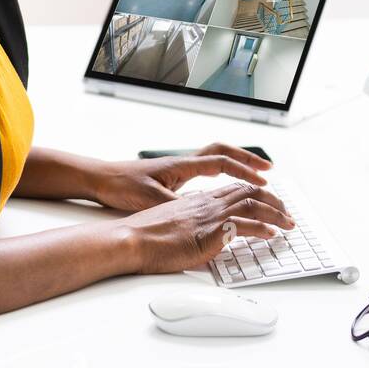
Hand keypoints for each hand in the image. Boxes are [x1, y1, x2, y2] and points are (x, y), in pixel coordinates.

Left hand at [89, 143, 272, 212]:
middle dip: (248, 160)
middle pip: (224, 153)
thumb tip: (201, 214)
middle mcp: (183, 163)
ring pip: (215, 160)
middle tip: (268, 170)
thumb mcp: (151, 198)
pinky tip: (225, 190)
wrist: (100, 179)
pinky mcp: (172, 178)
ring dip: (236, 166)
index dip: (245, 171)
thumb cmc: (122, 185)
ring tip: (254, 177)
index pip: (223, 162)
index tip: (264, 182)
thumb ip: (177, 206)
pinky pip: (204, 172)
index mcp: (182, 165)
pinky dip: (221, 176)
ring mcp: (178, 169)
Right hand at [115, 180, 294, 273]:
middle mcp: (206, 203)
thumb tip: (197, 234)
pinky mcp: (210, 232)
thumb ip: (187, 224)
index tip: (268, 198)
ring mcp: (209, 215)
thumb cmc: (142, 235)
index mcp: (197, 200)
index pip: (233, 189)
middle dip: (273, 199)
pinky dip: (263, 228)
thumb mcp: (170, 224)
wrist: (130, 239)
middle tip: (286, 212)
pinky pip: (245, 225)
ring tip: (289, 222)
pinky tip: (273, 234)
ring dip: (276, 213)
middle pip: (248, 191)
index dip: (254, 192)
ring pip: (253, 204)